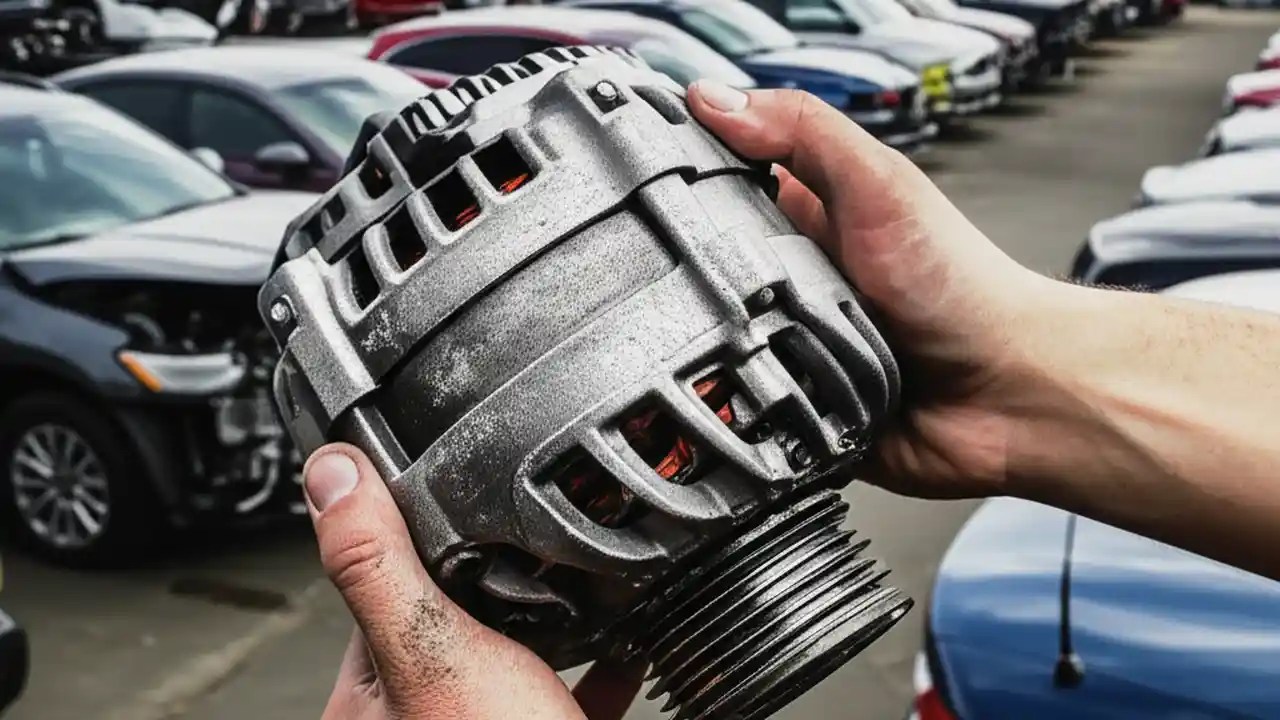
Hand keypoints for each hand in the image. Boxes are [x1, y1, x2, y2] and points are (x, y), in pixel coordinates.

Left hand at [303, 445, 644, 719]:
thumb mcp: (432, 656)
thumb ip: (380, 566)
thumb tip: (331, 473)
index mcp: (373, 694)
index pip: (380, 585)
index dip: (415, 531)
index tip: (451, 481)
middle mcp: (423, 717)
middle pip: (457, 614)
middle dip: (498, 572)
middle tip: (539, 525)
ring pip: (517, 656)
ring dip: (556, 617)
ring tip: (587, 573)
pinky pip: (568, 697)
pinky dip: (599, 668)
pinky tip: (626, 649)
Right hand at [687, 81, 1072, 498]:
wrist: (1010, 394)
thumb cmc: (961, 288)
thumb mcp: (881, 187)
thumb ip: (803, 134)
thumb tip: (714, 98)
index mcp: (802, 215)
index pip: (716, 185)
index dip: (675, 178)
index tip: (631, 181)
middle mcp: (788, 281)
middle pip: (696, 271)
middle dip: (678, 278)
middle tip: (672, 279)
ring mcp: (786, 345)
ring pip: (707, 343)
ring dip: (708, 347)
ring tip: (712, 340)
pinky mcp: (787, 407)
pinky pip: (734, 407)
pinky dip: (730, 404)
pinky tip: (728, 395)